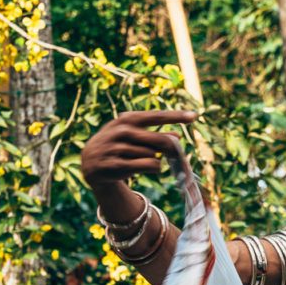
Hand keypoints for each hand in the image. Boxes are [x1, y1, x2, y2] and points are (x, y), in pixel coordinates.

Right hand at [79, 109, 196, 186]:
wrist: (91, 162)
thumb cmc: (119, 146)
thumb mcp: (134, 136)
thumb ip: (154, 136)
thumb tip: (177, 139)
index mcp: (127, 119)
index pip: (156, 116)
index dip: (176, 116)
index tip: (194, 116)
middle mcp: (121, 131)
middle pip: (158, 139)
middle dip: (170, 148)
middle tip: (177, 152)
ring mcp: (116, 148)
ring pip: (152, 156)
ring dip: (156, 160)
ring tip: (147, 160)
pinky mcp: (115, 165)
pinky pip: (145, 167)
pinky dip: (153, 168)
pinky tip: (151, 167)